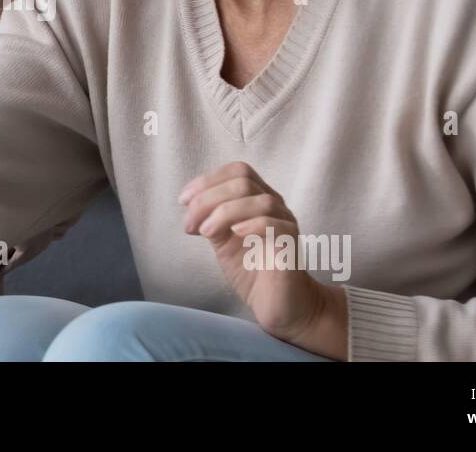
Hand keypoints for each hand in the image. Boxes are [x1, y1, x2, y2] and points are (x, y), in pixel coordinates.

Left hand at [179, 161, 346, 358]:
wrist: (279, 305)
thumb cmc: (253, 271)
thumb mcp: (223, 242)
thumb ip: (211, 221)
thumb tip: (190, 206)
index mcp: (257, 199)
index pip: (237, 172)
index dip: (207, 180)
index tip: (183, 200)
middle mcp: (275, 206)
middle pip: (243, 181)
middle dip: (209, 198)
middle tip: (190, 224)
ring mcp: (286, 223)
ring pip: (261, 201)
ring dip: (225, 212)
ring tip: (205, 232)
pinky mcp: (292, 246)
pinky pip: (277, 225)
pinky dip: (252, 224)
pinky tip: (234, 233)